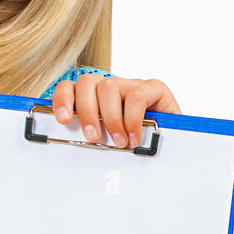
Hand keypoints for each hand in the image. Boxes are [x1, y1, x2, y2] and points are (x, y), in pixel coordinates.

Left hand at [51, 74, 180, 147]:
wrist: (171, 146)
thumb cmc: (135, 145)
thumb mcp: (108, 142)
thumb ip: (92, 137)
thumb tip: (70, 149)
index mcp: (94, 97)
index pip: (70, 86)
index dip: (62, 99)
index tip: (62, 119)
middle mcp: (111, 86)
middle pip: (87, 83)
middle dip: (86, 112)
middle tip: (93, 138)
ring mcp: (131, 84)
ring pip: (109, 86)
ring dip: (111, 117)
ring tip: (118, 141)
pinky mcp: (153, 88)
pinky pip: (137, 95)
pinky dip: (132, 118)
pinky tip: (134, 136)